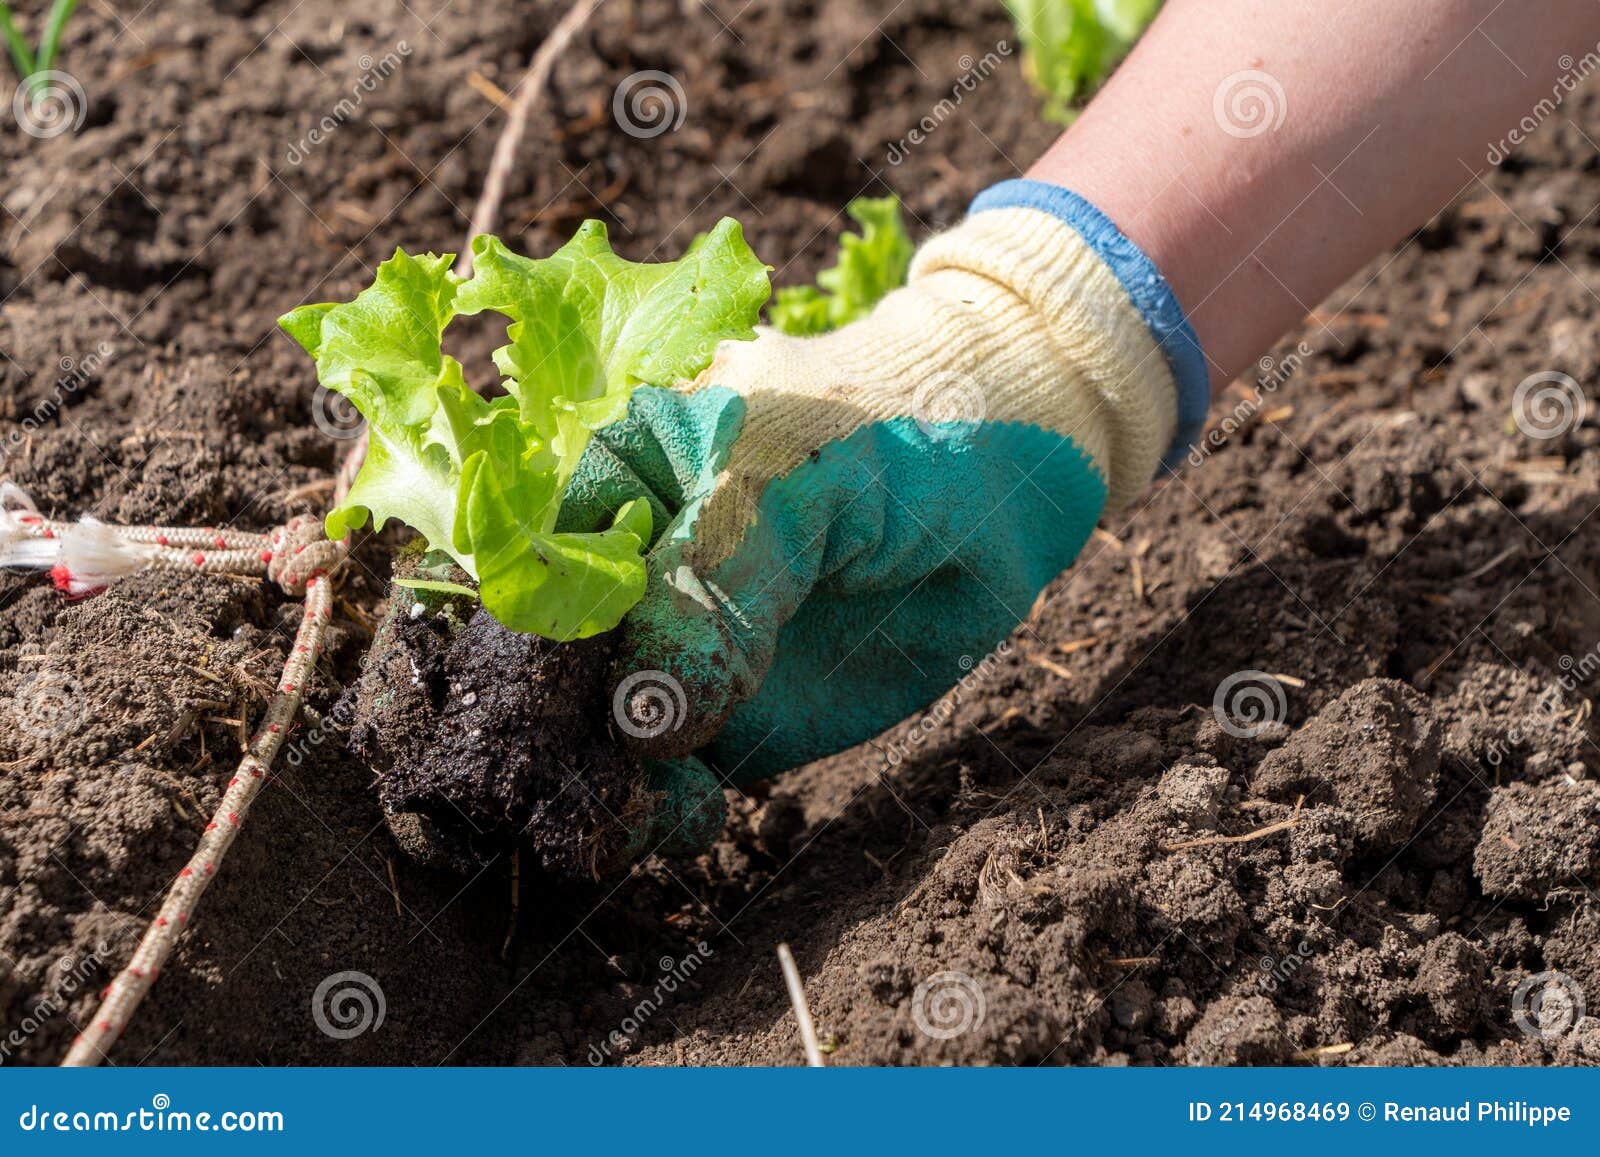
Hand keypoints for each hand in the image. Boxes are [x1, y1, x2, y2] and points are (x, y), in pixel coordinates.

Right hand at [559, 180, 1207, 859]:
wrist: (1008, 481)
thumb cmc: (898, 439)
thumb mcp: (800, 481)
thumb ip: (716, 579)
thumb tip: (639, 711)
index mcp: (612, 482)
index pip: (525, 577)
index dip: (518, 648)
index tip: (545, 708)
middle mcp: (626, 576)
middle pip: (542, 674)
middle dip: (547, 742)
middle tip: (588, 784)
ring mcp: (677, 654)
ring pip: (595, 742)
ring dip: (599, 793)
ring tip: (650, 808)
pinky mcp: (732, 723)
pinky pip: (666, 785)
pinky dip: (658, 816)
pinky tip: (688, 815)